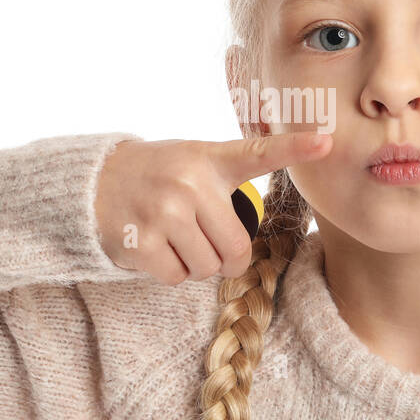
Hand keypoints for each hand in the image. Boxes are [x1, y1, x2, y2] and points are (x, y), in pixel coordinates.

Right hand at [94, 132, 331, 284]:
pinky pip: (176, 277)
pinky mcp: (140, 240)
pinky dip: (169, 272)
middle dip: (225, 257)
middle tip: (202, 239)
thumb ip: (228, 178)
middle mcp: (190, 182)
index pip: (259, 153)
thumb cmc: (156, 175)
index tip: (327, 142)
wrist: (92, 181)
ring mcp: (164, 211)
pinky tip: (153, 246)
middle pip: (236, 248)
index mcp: (210, 160)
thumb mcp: (193, 160)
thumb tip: (255, 217)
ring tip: (172, 236)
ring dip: (194, 264)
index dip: (295, 148)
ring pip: (207, 267)